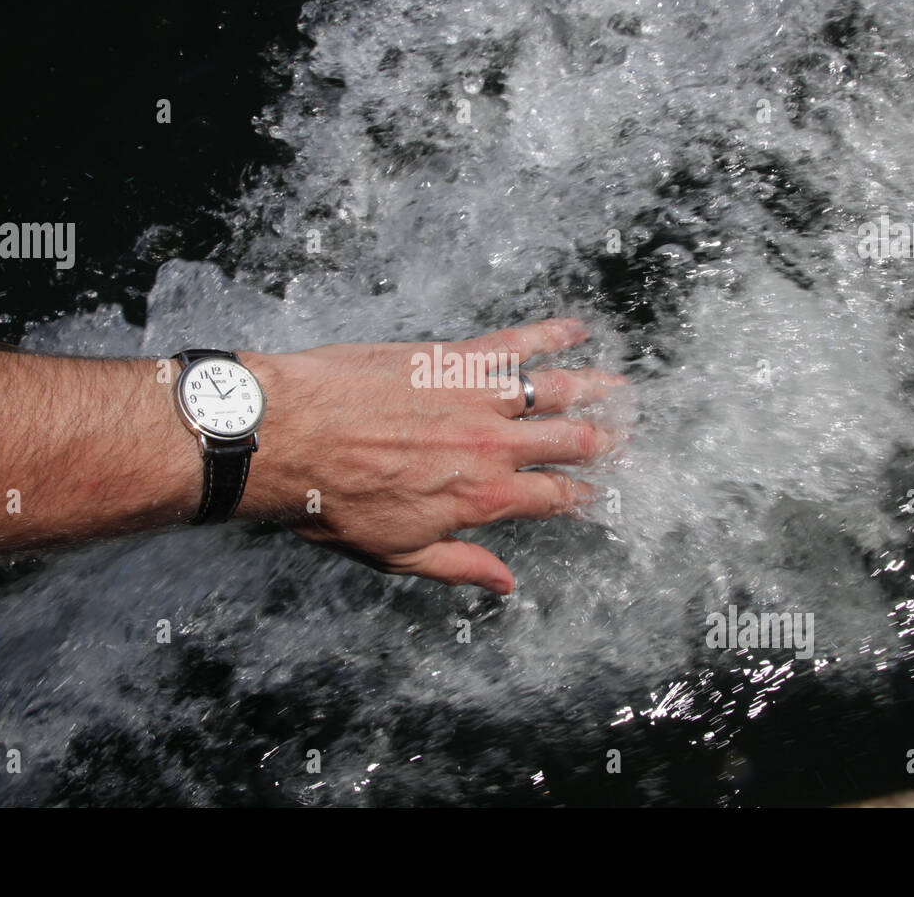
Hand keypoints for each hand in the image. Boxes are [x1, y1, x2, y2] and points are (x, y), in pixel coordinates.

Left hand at [237, 319, 626, 594]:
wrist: (290, 434)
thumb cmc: (331, 500)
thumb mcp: (396, 553)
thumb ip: (458, 565)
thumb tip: (505, 584)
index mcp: (482, 497)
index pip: (553, 498)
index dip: (582, 497)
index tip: (596, 494)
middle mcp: (492, 446)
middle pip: (568, 442)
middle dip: (603, 443)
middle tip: (623, 440)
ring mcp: (477, 396)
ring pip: (555, 391)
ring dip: (595, 390)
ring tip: (622, 389)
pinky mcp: (453, 359)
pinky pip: (515, 342)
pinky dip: (550, 334)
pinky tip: (575, 329)